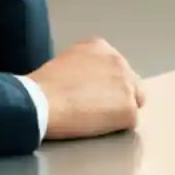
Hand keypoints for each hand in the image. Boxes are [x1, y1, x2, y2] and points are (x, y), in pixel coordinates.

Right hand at [26, 37, 145, 140]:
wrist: (41, 101)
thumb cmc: (45, 85)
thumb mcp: (67, 59)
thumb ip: (87, 64)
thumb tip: (92, 80)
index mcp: (102, 47)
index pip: (115, 67)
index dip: (104, 83)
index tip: (91, 92)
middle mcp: (119, 61)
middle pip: (130, 83)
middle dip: (117, 95)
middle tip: (96, 108)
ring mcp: (126, 84)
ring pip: (133, 101)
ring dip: (119, 110)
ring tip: (95, 119)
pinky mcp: (128, 109)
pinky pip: (128, 121)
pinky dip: (115, 127)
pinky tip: (96, 126)